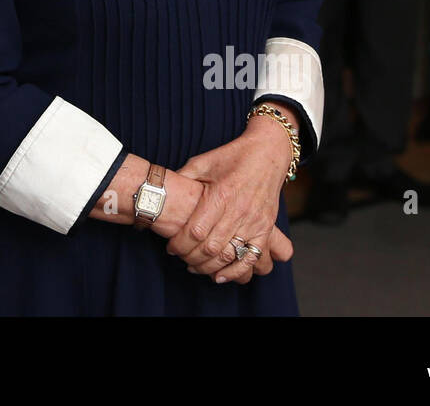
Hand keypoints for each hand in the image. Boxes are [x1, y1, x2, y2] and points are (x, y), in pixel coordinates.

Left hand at [147, 169, 288, 283]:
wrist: (268, 153)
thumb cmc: (232, 156)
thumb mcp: (203, 162)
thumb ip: (184, 177)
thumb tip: (162, 188)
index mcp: (220, 195)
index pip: (196, 231)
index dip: (180, 244)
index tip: (170, 247)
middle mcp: (239, 211)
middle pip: (211, 247)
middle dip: (191, 258)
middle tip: (180, 258)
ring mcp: (255, 222)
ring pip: (230, 256)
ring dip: (210, 268)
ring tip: (195, 268)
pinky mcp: (266, 228)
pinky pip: (253, 258)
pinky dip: (236, 271)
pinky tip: (221, 276)